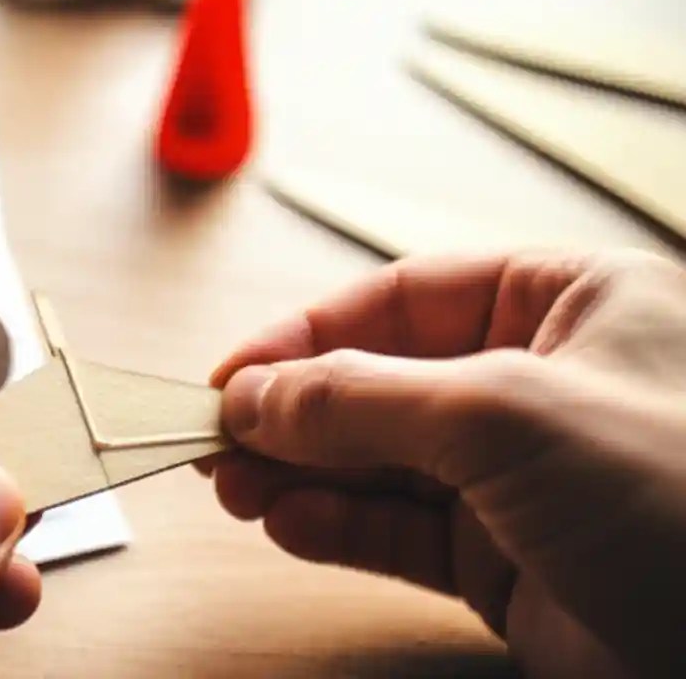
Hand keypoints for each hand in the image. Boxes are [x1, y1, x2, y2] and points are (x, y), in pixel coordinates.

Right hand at [208, 251, 685, 678]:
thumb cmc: (684, 498)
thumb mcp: (505, 413)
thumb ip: (363, 398)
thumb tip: (254, 394)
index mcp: (572, 304)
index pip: (408, 297)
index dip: (310, 332)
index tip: (232, 373)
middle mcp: (545, 384)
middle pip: (384, 381)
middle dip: (297, 412)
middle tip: (220, 442)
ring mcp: (526, 479)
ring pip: (383, 462)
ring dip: (303, 472)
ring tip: (236, 488)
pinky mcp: (511, 561)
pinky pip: (403, 532)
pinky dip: (340, 527)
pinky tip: (290, 524)